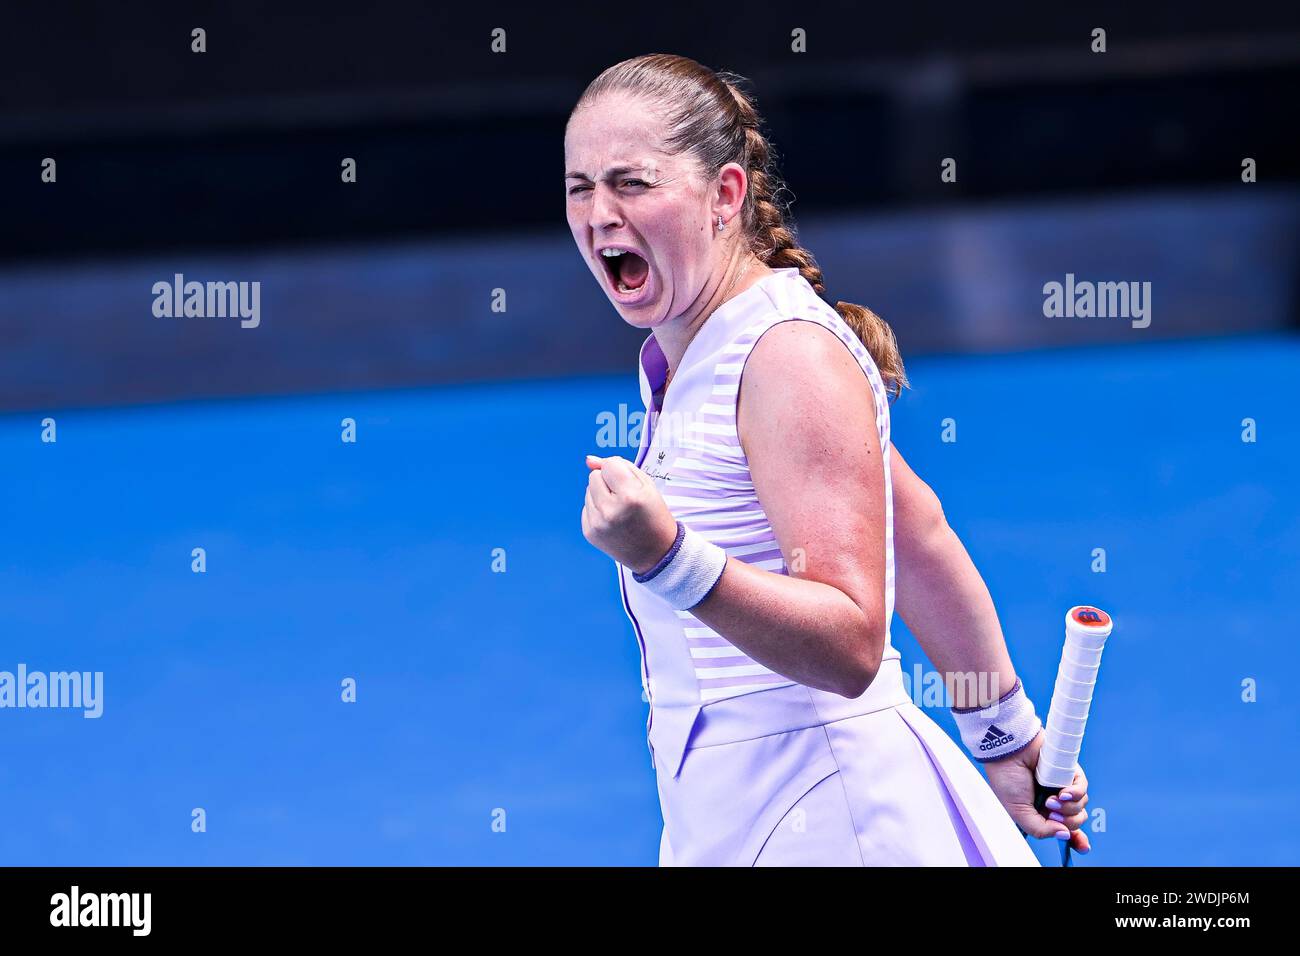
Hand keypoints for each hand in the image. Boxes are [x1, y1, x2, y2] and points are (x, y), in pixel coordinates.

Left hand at [581, 455, 678, 574]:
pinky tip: (612, 520)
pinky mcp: (589, 532)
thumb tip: (589, 460)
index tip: (630, 483)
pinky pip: (586, 506)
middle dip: (608, 481)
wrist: (656, 553)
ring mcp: (597, 524)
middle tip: (625, 497)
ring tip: (620, 509)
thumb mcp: (647, 485)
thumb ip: (619, 466)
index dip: (620, 470)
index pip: (609, 464)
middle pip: (594, 476)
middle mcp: (610, 511)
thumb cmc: (654, 516)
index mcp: (630, 497)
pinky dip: (597, 509)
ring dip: (601, 495)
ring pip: (588, 490)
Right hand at [983, 729, 1090, 853]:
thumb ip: (1040, 829)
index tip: (1083, 847)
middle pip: (1075, 821)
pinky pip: (1082, 789)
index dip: (1076, 839)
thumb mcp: (1018, 812)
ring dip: (1068, 808)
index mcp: (1041, 812)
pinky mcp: (1069, 773)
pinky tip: (1063, 793)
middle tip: (1051, 813)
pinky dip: (1075, 794)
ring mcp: (1063, 787)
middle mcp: (1054, 801)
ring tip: (1051, 799)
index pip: (1064, 829)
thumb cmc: (1007, 778)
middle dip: (1067, 822)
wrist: (1009, 751)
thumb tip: (1064, 835)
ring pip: (1081, 806)